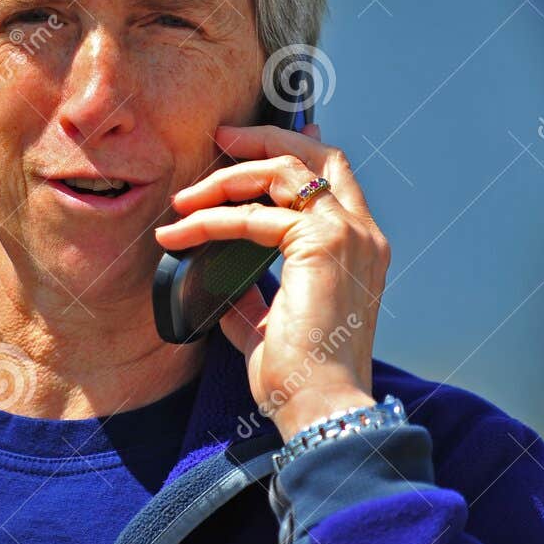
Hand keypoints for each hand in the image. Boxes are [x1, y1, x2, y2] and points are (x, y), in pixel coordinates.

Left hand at [153, 121, 390, 442]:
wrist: (321, 406)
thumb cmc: (302, 378)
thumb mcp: (271, 325)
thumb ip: (253, 296)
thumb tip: (220, 281)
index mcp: (361, 249)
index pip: (333, 177)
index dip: (295, 148)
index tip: (251, 143)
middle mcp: (362, 234)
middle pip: (316, 155)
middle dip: (265, 138)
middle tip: (220, 138)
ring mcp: (346, 234)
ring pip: (282, 171)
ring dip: (227, 178)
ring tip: (184, 200)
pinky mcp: (320, 243)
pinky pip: (254, 214)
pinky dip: (211, 219)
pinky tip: (180, 232)